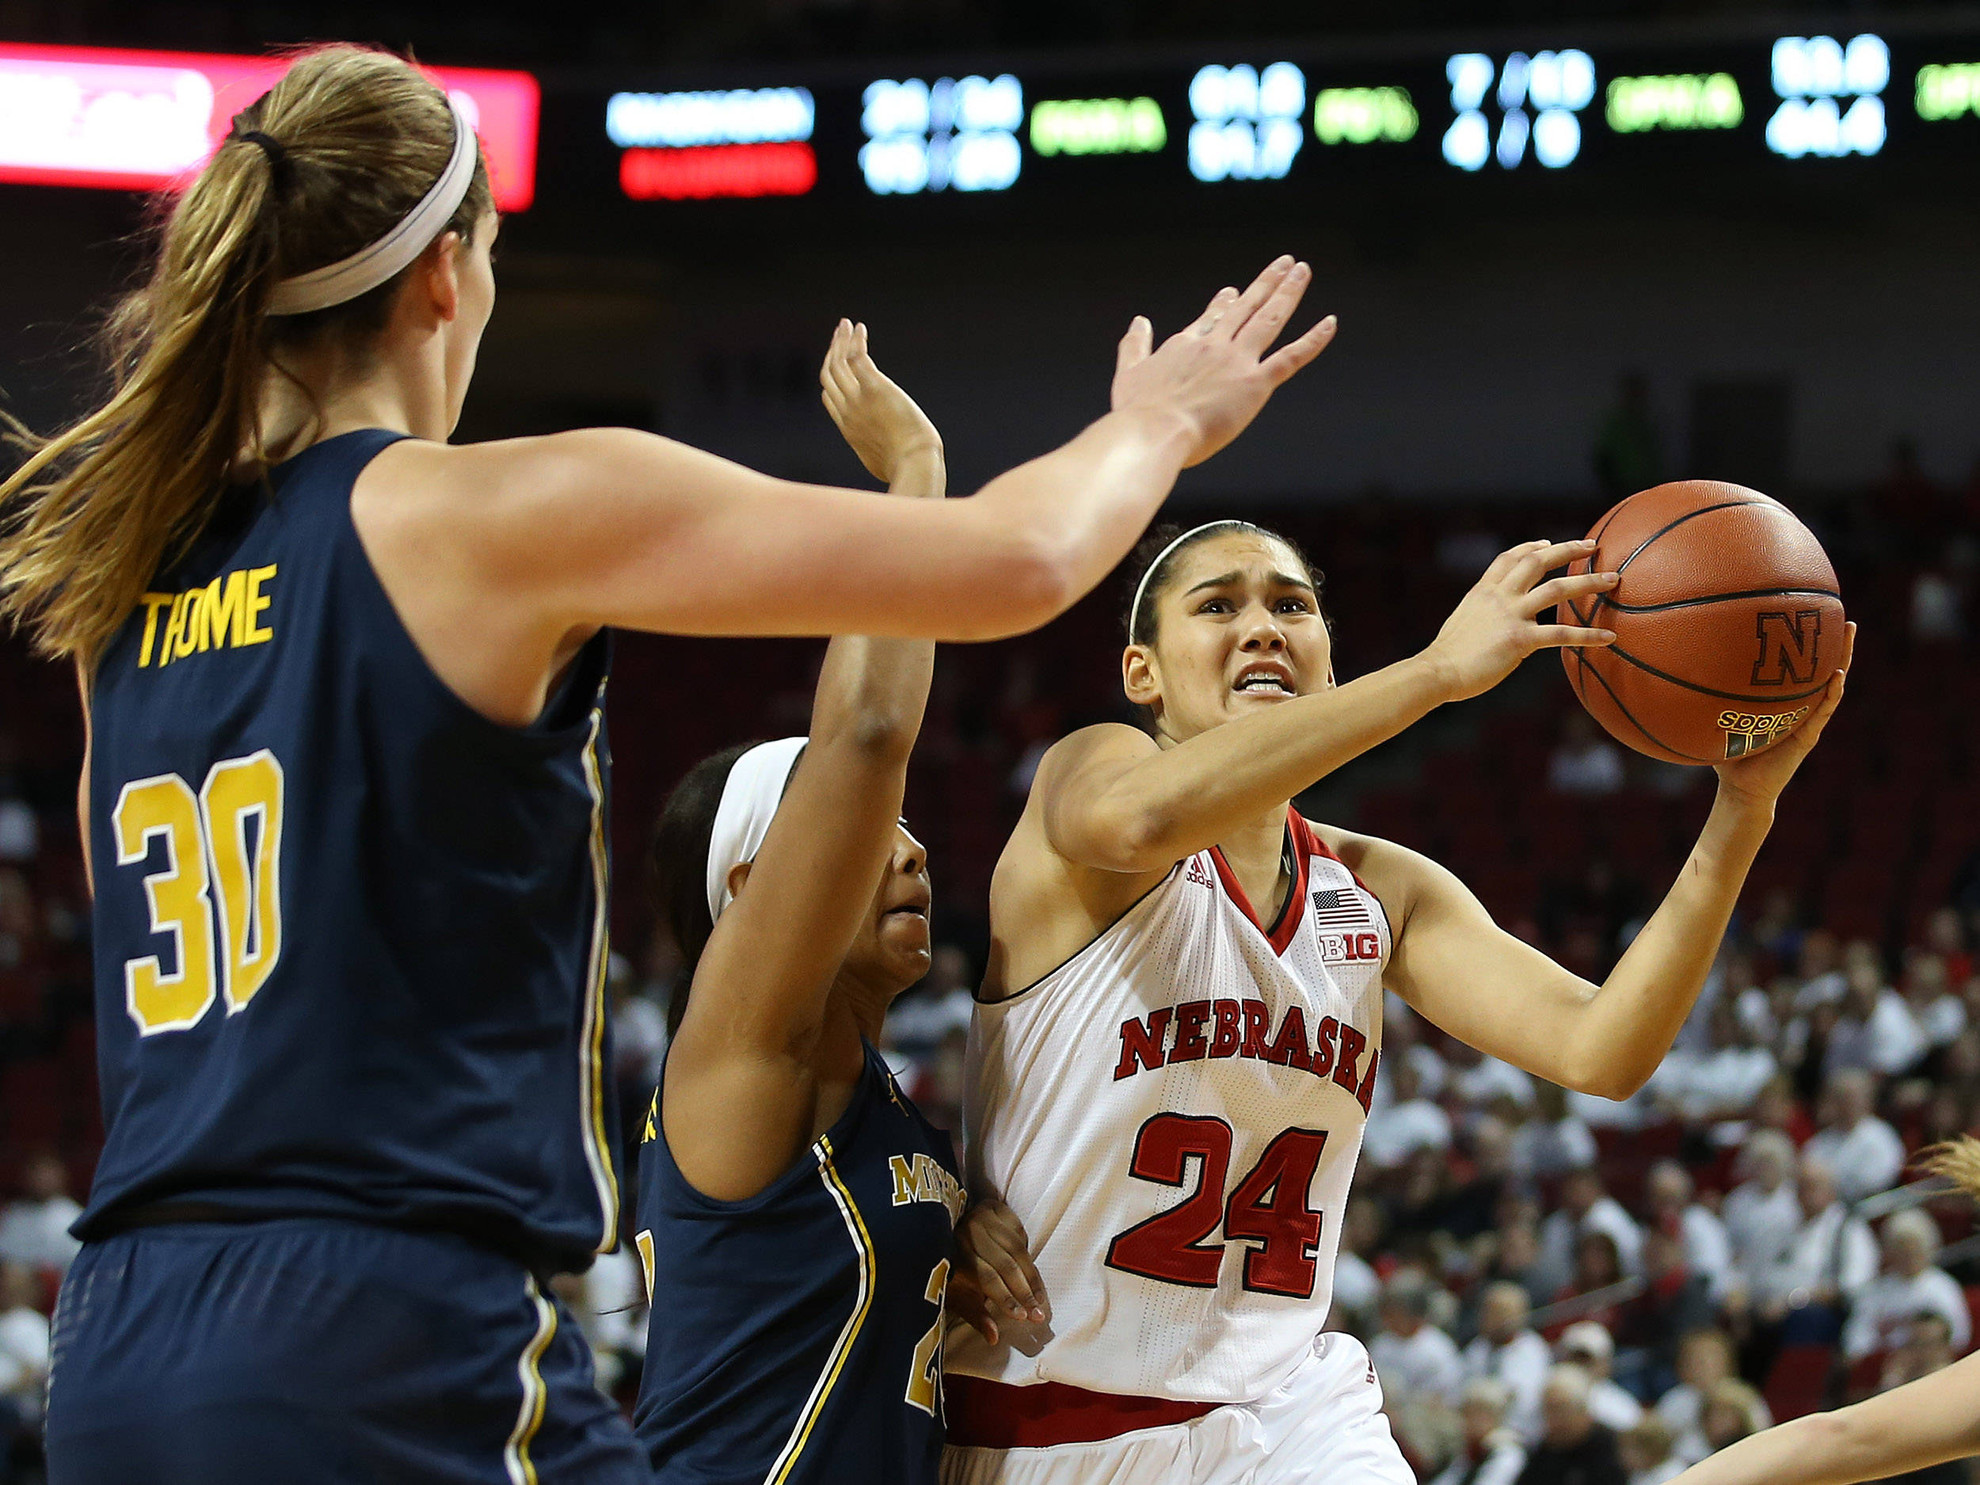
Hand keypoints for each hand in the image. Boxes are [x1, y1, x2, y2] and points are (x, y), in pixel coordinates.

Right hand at [819, 319, 942, 486]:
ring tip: (845, 324)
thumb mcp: (886, 465)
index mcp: (849, 430)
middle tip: (838, 335)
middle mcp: (847, 412)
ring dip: (840, 341)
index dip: (831, 379)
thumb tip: (892, 459)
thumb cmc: (908, 468)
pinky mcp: (874, 388)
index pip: (829, 398)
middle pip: (829, 375)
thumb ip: (882, 454)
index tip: (838, 363)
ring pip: (838, 363)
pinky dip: (854, 341)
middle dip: (831, 353)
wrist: (914, 465)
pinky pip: (857, 358)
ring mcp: (858, 400)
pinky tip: (859, 328)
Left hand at [948, 1198, 1048, 1345]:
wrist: (946, 1225)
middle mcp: (972, 1233)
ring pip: (1018, 1250)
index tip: (1022, 1317)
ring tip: (1040, 1300)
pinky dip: (1026, 1255)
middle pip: (1006, 1265)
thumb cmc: (952, 1267)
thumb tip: (994, 1339)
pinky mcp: (998, 1209)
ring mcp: (985, 1217)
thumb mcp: (956, 1293)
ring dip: (1032, 1278)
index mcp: (957, 1254)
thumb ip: (976, 1314)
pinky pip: (1020, 1235)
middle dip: (1025, 1293)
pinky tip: (1030, 1273)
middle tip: (1039, 1316)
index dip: (1006, 1298)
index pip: (987, 1278)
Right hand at [1110, 257, 1337, 467]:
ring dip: (1288, 292)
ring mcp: (1237, 361)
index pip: (1211, 318)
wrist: (1152, 432)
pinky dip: (1313, 339)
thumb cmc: (1137, 413)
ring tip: (1302, 270)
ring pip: (1270, 319)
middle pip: (1246, 307)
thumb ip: (1135, 345)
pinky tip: (1330, 323)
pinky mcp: (1255, 383)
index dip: (1224, 303)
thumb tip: (1139, 321)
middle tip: (1285, 263)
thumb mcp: (1128, 373)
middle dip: (1267, 282)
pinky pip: (1291, 357)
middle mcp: (1215, 345)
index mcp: (1186, 344)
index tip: (1234, 290)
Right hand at [1420, 538, 1618, 701]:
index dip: (1529, 548)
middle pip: (1537, 562)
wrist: (1438, 670)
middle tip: (1592, 546)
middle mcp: (1499, 596)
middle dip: (1567, 550)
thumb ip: (1485, 616)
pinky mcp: (1520, 639)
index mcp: (1483, 591)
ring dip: (1589, 582)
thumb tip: (1503, 626)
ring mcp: (1511, 615)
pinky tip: (1608, 637)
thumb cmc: (1447, 655)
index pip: (1508, 558)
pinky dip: (1588, 635)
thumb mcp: (1464, 623)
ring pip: (1557, 589)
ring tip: (1613, 580)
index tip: (1546, 543)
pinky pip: (1561, 633)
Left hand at [1714, 621, 1854, 805]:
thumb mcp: (1717, 719)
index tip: (1809, 615)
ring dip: (1842, 657)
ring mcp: (1807, 720)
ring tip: (1848, 630)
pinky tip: (1837, 674)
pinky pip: (1822, 711)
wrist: (1740, 791)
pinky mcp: (1807, 737)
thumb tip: (1676, 670)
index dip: (1806, 645)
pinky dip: (1832, 692)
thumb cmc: (1728, 755)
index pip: (1798, 669)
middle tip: (1842, 612)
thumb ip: (1707, 698)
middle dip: (1833, 642)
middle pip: (1821, 669)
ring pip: (1831, 684)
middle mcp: (1800, 707)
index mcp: (1783, 702)